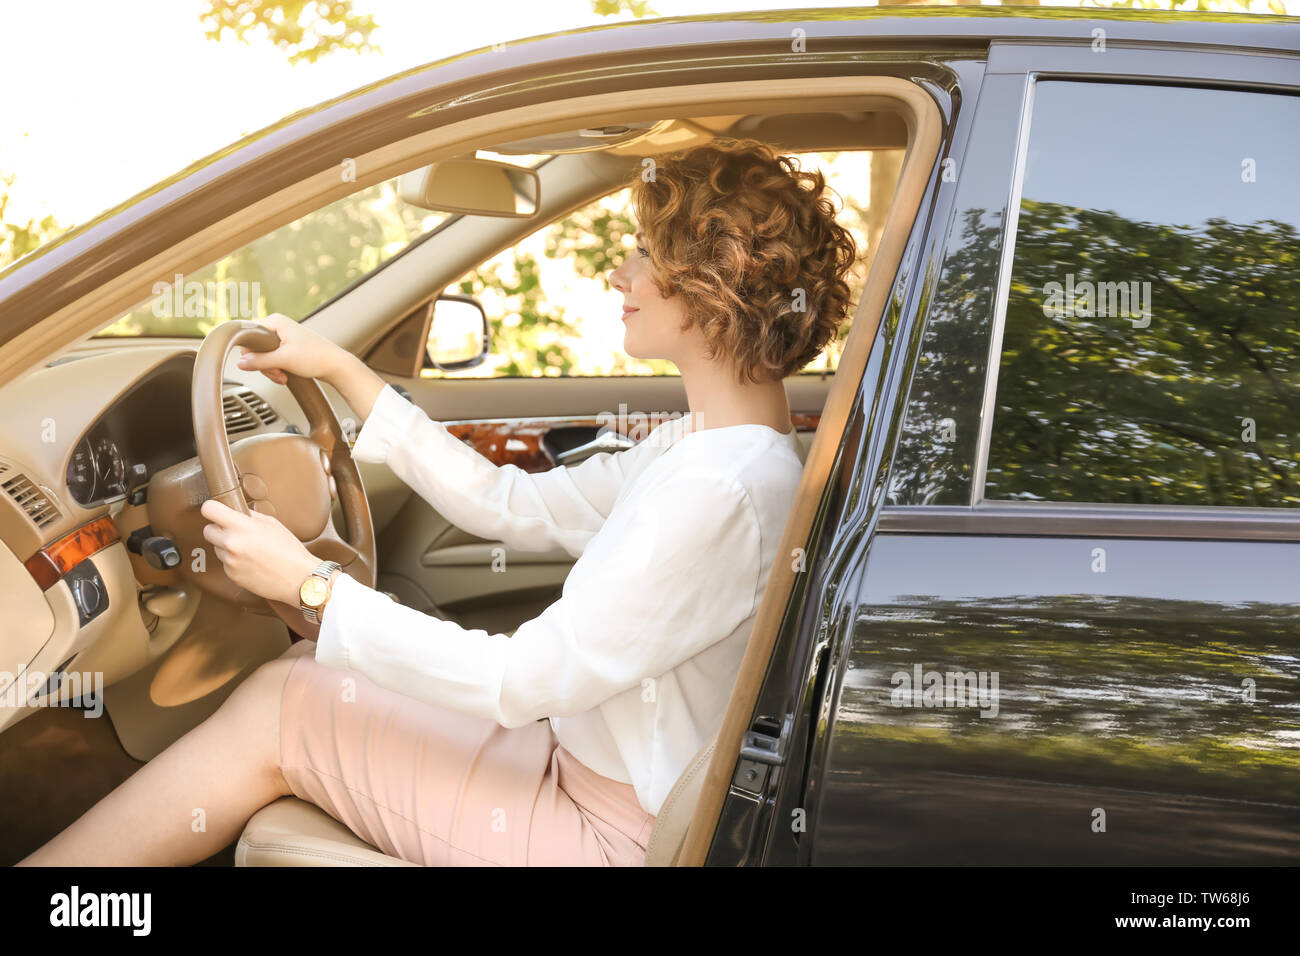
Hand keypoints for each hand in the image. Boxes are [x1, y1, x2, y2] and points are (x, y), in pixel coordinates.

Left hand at [199, 497, 319, 606]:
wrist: (298, 579)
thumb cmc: (290, 551)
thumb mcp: (273, 524)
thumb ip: (251, 516)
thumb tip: (237, 511)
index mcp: (242, 527)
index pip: (209, 510)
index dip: (212, 509)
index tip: (216, 511)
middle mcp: (231, 543)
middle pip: (207, 530)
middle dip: (219, 529)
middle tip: (236, 532)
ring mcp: (230, 561)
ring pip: (217, 548)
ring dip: (228, 547)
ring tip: (250, 551)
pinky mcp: (231, 575)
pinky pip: (226, 563)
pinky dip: (235, 562)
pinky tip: (252, 563)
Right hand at [236, 313, 350, 385]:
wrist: (337, 366)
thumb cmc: (316, 357)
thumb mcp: (283, 360)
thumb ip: (259, 362)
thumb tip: (240, 363)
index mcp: (275, 321)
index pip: (249, 337)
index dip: (252, 354)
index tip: (262, 366)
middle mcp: (278, 326)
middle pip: (256, 349)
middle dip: (265, 366)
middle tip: (277, 373)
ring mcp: (284, 337)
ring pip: (265, 357)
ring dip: (272, 370)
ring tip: (283, 376)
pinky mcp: (289, 348)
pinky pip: (274, 360)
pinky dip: (278, 370)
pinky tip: (285, 376)